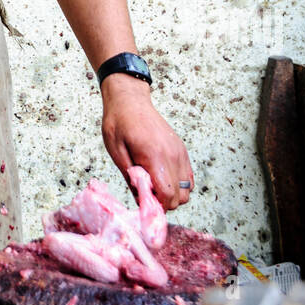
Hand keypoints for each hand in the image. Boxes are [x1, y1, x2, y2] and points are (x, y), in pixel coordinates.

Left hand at [99, 75, 193, 210]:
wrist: (129, 99)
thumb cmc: (119, 122)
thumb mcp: (116, 151)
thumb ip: (131, 177)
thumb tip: (142, 199)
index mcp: (155, 156)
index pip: (168, 195)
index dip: (157, 205)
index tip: (143, 201)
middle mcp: (173, 155)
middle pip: (181, 197)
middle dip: (164, 201)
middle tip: (145, 191)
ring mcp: (180, 152)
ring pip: (187, 189)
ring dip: (172, 192)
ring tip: (152, 182)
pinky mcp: (181, 149)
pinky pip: (189, 176)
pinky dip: (178, 182)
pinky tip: (161, 175)